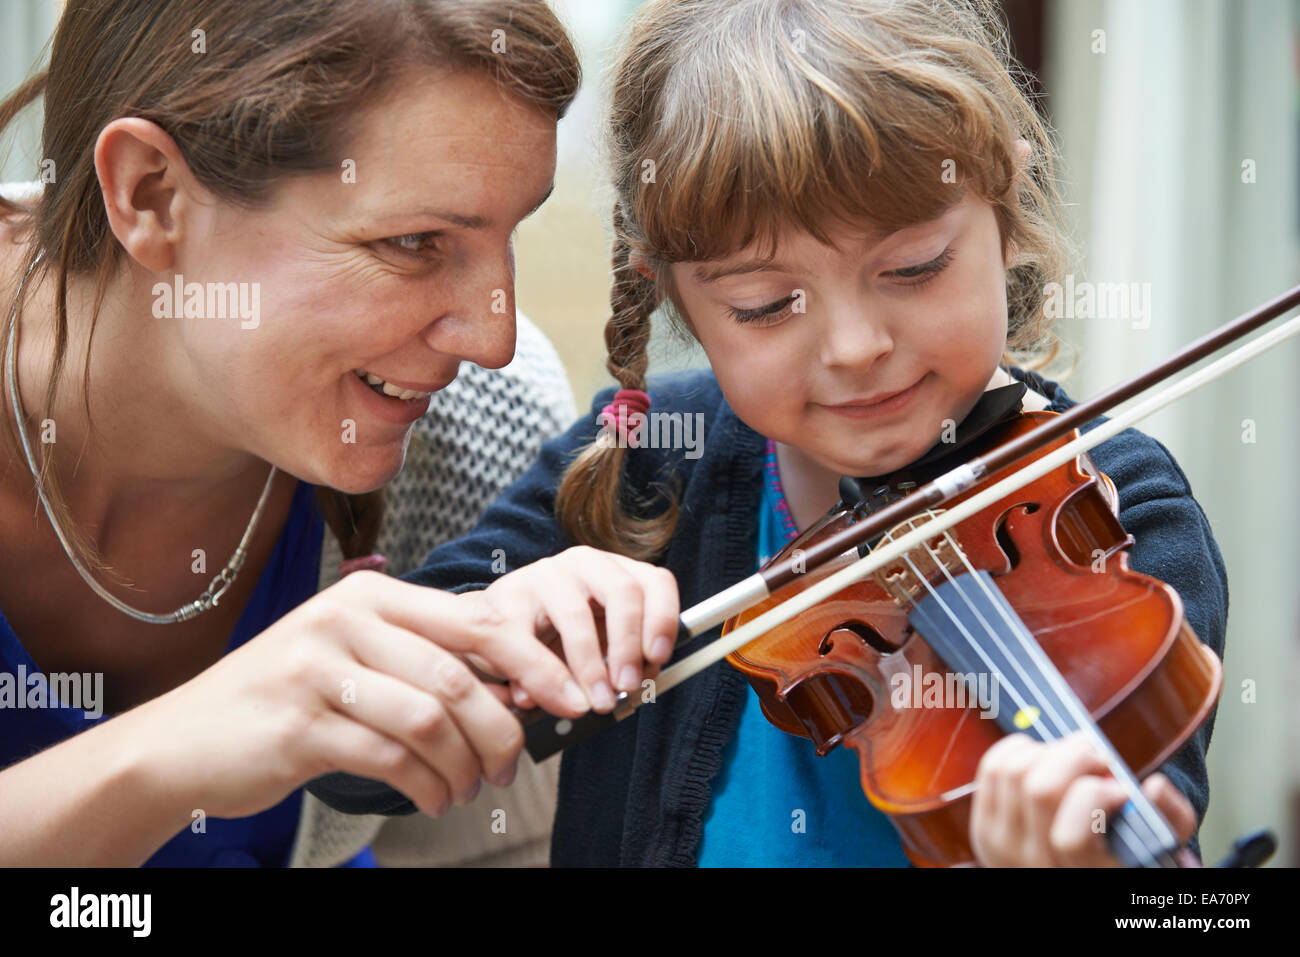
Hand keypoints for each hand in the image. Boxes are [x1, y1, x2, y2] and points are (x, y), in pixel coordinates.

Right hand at [124, 569, 596, 821]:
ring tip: (469, 787)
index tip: (570, 697)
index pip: (475, 620)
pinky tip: (435, 797)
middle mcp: (345, 621)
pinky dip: (428, 785)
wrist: (187, 740)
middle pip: (458, 675)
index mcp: (370, 597)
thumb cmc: (288, 698)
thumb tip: (517, 682)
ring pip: (430, 718)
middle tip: (513, 765)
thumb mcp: (354, 655)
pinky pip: (392, 757)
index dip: (531, 661)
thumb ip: (424, 655)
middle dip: (502, 727)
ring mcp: (318, 671)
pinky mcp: (301, 724)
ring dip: (464, 764)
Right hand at [459, 545, 680, 713]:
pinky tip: (538, 699)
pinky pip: (528, 642)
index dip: (663, 620)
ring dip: (588, 668)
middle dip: (628, 646)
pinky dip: (540, 678)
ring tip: (589, 703)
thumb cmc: (550, 637)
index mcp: (614, 572)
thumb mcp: (597, 646)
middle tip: (626, 687)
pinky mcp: (503, 599)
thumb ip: (620, 662)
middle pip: (623, 592)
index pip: (655, 582)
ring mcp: (542, 576)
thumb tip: (635, 689)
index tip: (658, 658)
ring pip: (577, 616)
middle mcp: (583, 564)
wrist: (484, 628)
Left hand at [969, 731, 1196, 866]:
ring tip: (1074, 761)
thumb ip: (1170, 818)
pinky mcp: (984, 826)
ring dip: (1049, 751)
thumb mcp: (1161, 844)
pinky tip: (1044, 757)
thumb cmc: (1127, 854)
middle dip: (1076, 757)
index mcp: (1083, 875)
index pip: (1071, 836)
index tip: (1121, 790)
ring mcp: (1002, 847)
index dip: (1098, 797)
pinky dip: (1020, 749)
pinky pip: (993, 767)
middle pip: (1040, 789)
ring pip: (1013, 771)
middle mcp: (1035, 865)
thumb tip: (1154, 786)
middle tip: (1099, 758)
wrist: (1077, 871)